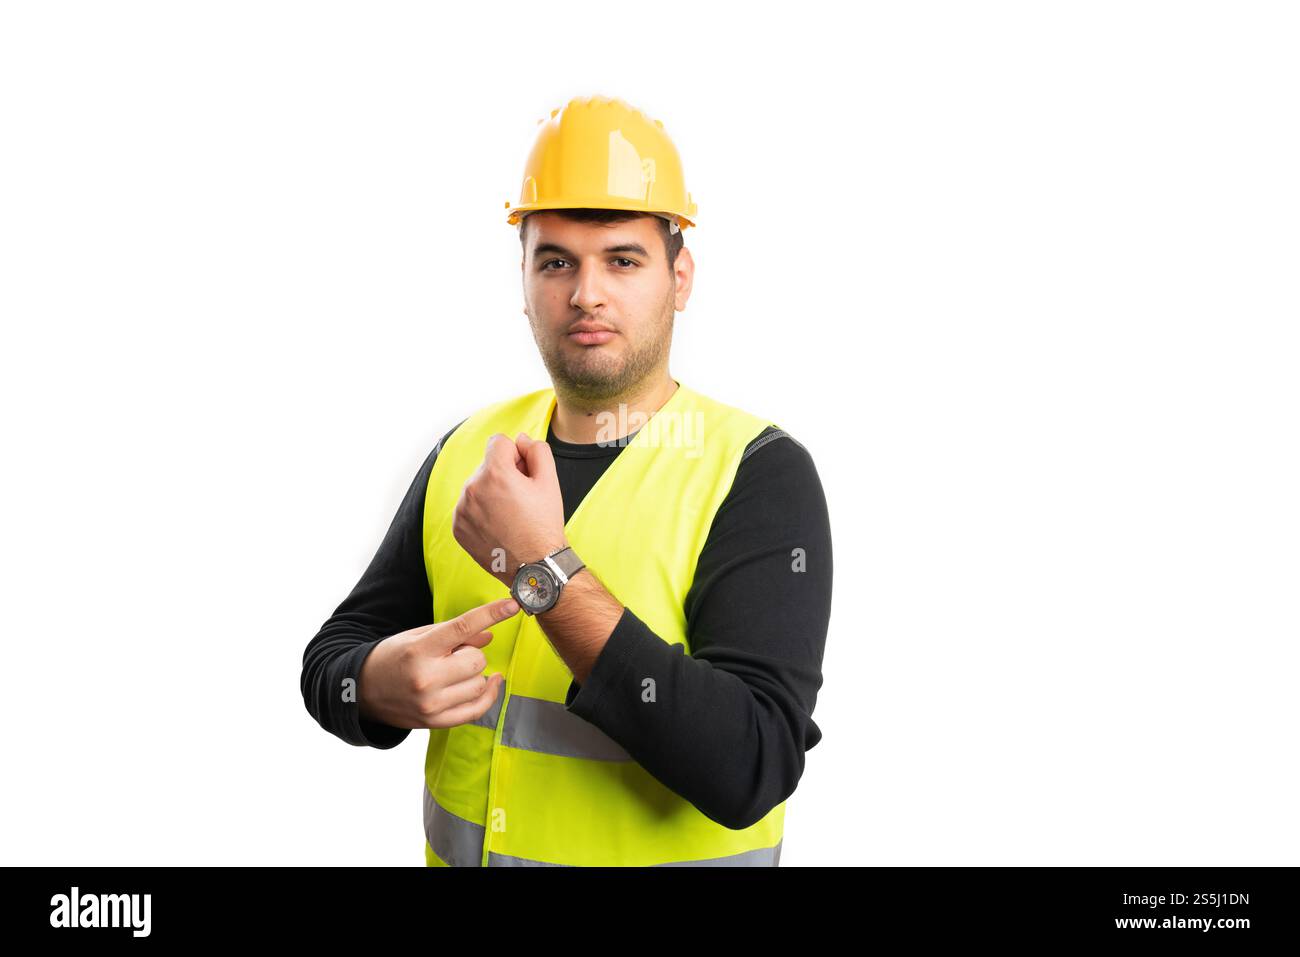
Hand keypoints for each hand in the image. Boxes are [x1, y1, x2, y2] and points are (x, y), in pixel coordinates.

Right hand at [356, 597, 518, 729]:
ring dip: (475, 675)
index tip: (511, 605)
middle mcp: (426, 678)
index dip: (490, 614)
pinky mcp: (437, 722)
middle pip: (477, 660)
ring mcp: (432, 704)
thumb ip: (454, 635)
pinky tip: (490, 682)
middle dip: (471, 654)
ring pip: (480, 684)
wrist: (362, 691)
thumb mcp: (417, 636)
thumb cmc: (392, 658)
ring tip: (453, 672)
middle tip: (453, 654)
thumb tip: (489, 635)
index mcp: (419, 650)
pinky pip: (478, 709)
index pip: (463, 627)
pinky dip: (488, 695)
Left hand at [452, 431, 567, 586]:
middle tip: (521, 500)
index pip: (498, 442)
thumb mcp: (550, 482)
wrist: (534, 566)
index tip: (523, 475)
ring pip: (477, 486)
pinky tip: (498, 526)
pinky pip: (468, 507)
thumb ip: (536, 450)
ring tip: (510, 515)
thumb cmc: (543, 525)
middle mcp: (472, 488)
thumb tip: (520, 439)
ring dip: (491, 493)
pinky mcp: (457, 527)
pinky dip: (481, 512)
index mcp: (495, 473)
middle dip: (503, 475)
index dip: (515, 455)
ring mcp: (462, 509)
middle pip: (487, 465)